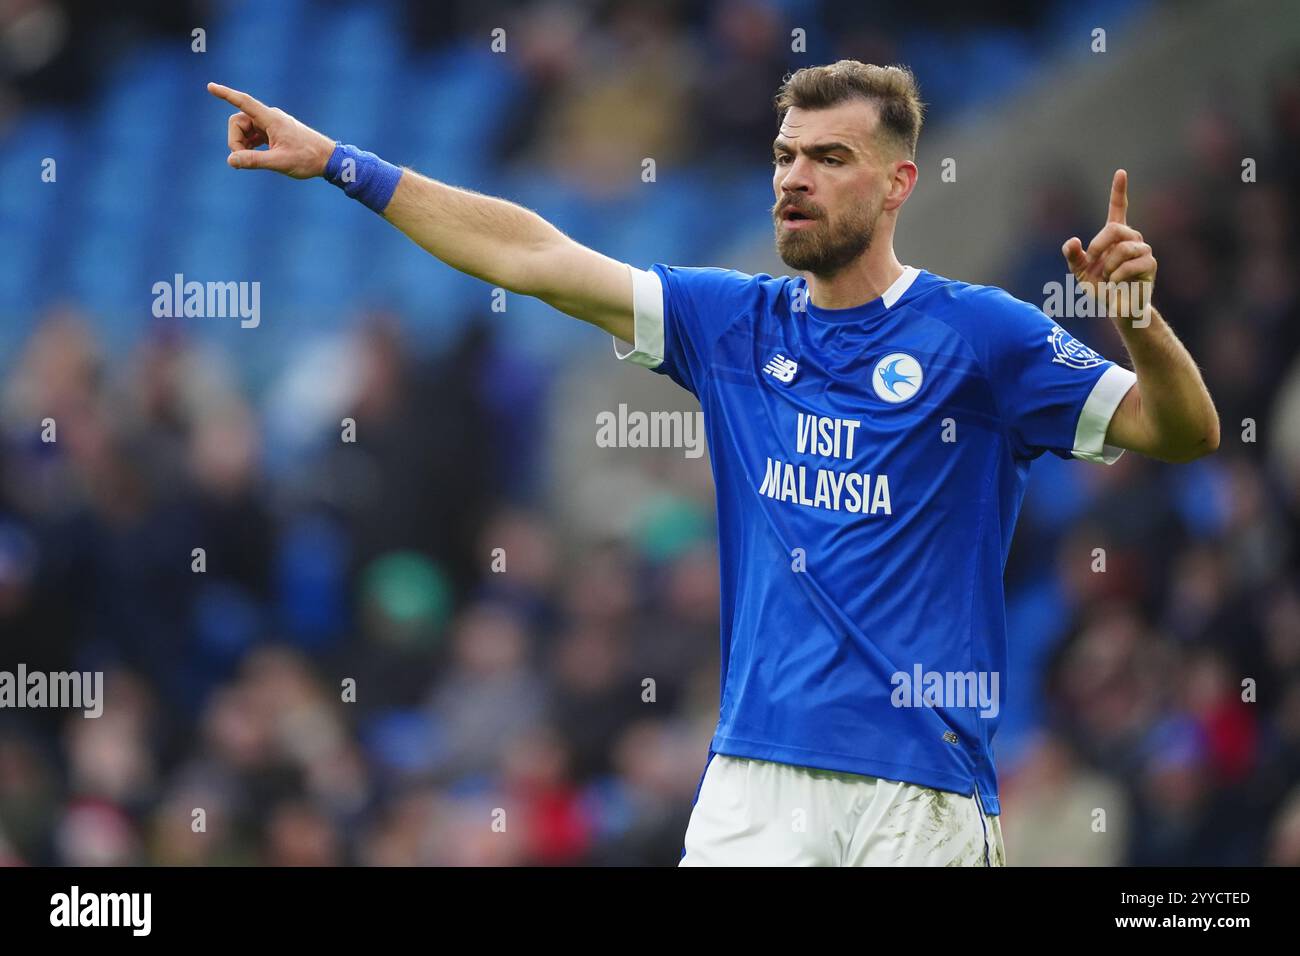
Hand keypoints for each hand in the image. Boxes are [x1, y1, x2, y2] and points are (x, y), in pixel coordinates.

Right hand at [207, 82, 335, 178]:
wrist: (328, 159)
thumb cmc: (307, 159)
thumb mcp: (279, 162)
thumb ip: (254, 161)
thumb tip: (231, 160)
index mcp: (271, 119)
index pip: (244, 102)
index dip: (226, 94)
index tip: (210, 87)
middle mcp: (270, 118)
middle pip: (239, 121)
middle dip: (235, 140)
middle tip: (242, 160)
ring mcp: (272, 125)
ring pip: (246, 130)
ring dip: (243, 145)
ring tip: (253, 162)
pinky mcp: (275, 133)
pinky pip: (254, 136)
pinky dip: (251, 146)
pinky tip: (256, 158)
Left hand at [1061, 169, 1156, 324]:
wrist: (1117, 308)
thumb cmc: (1100, 288)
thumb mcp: (1080, 272)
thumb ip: (1073, 256)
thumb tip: (1072, 241)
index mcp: (1114, 236)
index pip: (1118, 209)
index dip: (1119, 191)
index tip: (1121, 172)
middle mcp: (1132, 238)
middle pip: (1114, 229)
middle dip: (1098, 246)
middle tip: (1092, 263)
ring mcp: (1143, 250)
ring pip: (1123, 248)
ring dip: (1108, 266)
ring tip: (1108, 278)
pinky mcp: (1150, 264)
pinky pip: (1130, 264)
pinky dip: (1117, 276)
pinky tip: (1116, 283)